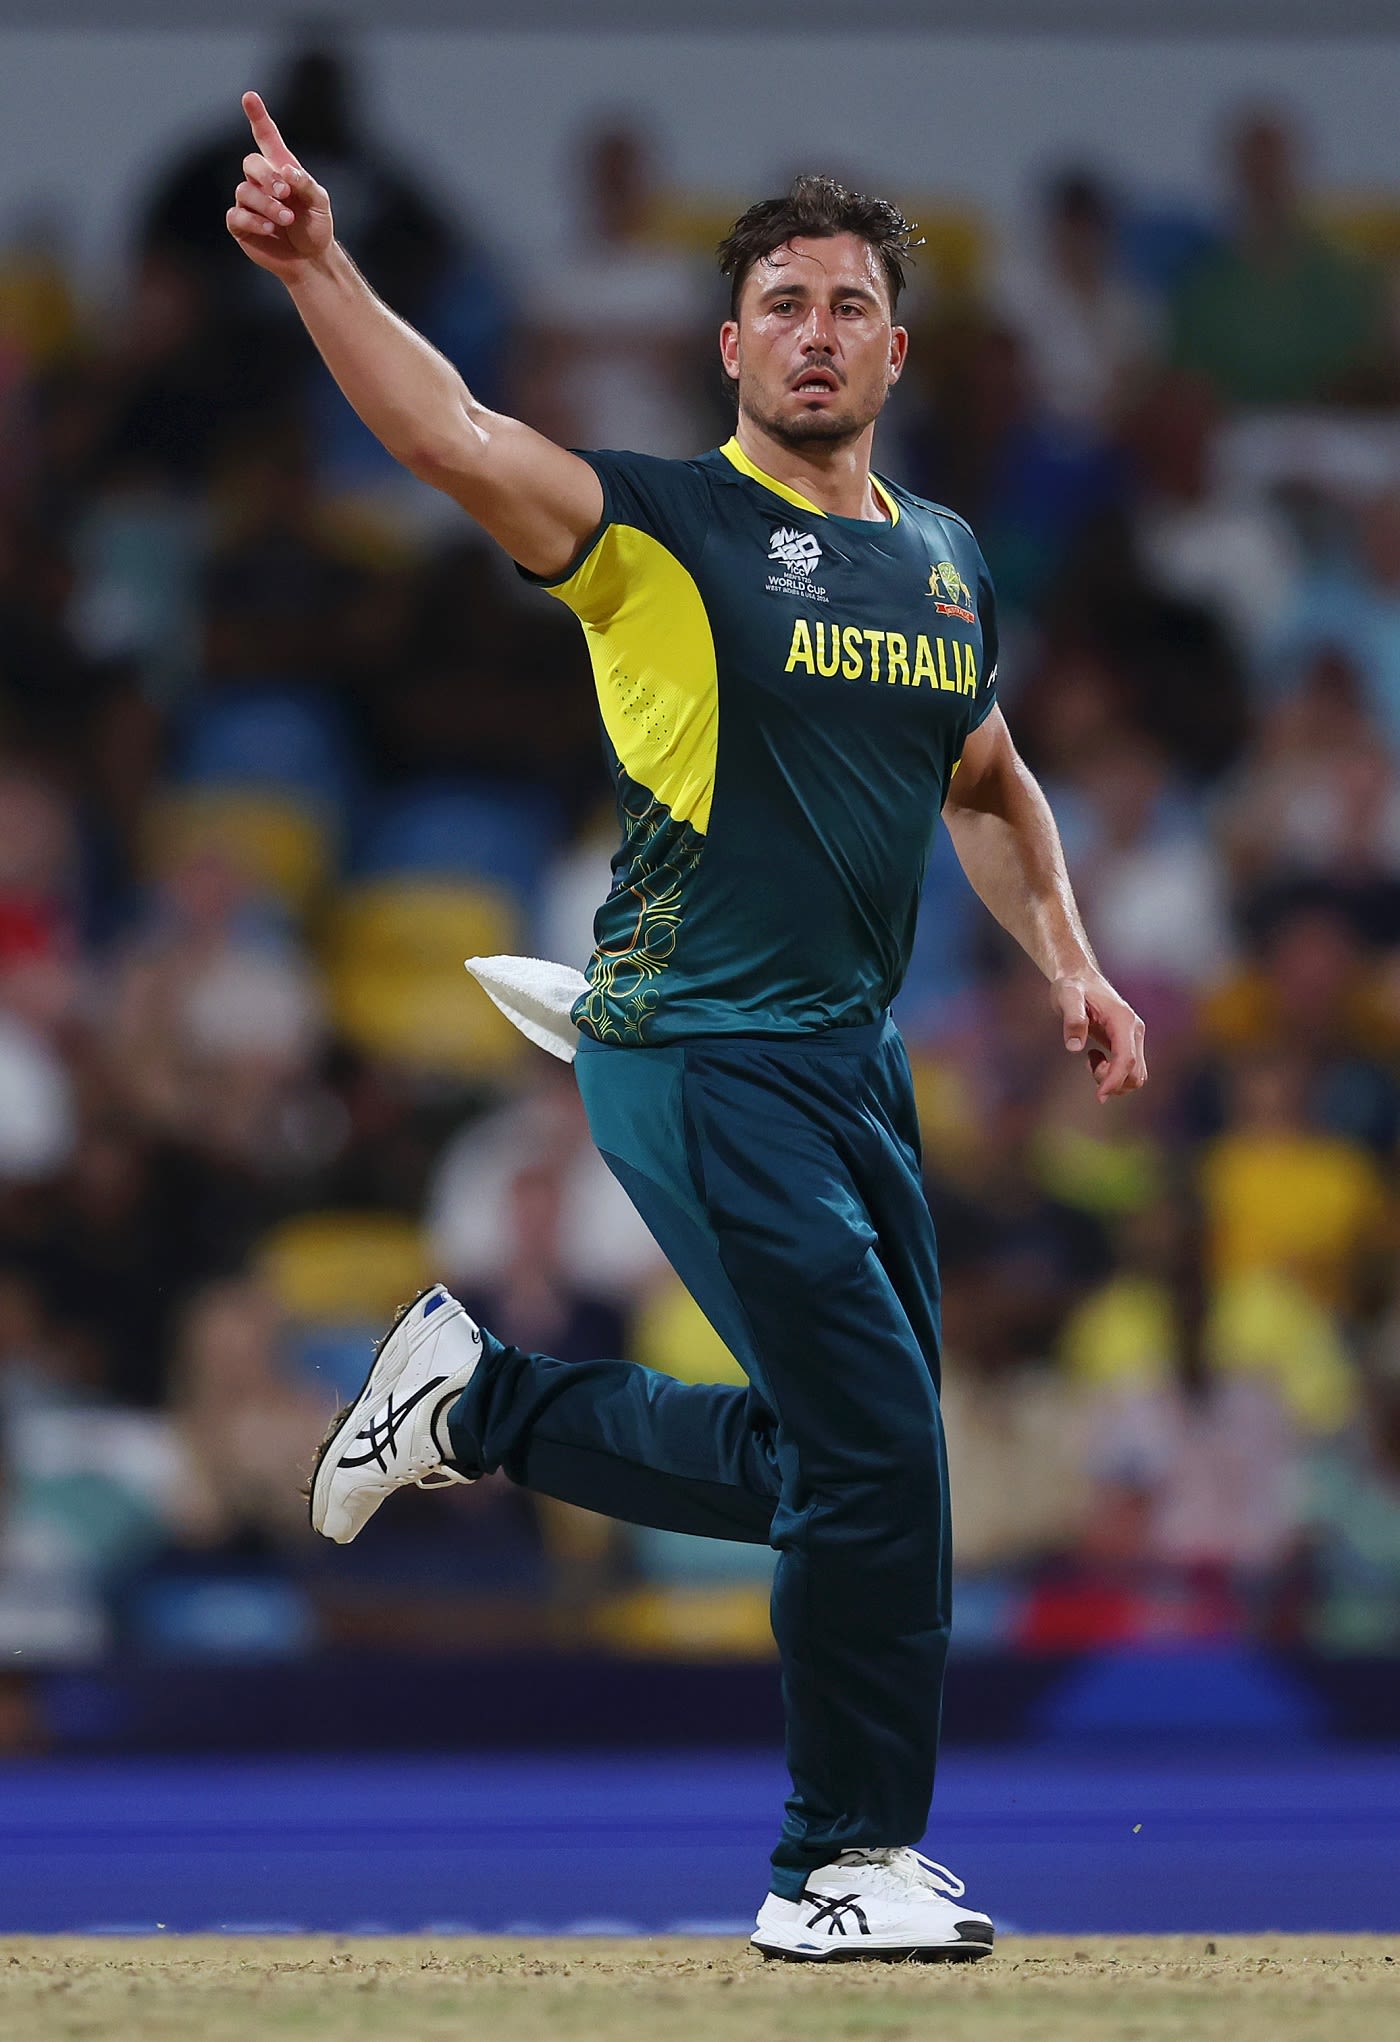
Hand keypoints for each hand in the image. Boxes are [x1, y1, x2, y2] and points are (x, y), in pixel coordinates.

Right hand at [226, 90, 333, 276]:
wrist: (311, 259)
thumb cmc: (315, 226)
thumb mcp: (320, 203)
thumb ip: (305, 184)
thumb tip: (286, 170)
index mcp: (281, 168)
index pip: (265, 137)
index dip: (258, 116)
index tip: (250, 96)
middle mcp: (261, 181)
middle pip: (251, 162)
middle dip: (267, 176)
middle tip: (285, 193)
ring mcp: (249, 202)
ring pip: (245, 191)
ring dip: (267, 205)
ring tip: (287, 219)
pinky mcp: (240, 224)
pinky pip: (237, 215)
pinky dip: (254, 221)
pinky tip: (271, 228)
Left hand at [1052, 969, 1146, 1103]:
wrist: (1079, 977)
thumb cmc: (1072, 986)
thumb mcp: (1066, 997)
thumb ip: (1072, 1019)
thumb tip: (1074, 1047)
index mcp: (1123, 1020)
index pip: (1126, 1059)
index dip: (1114, 1080)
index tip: (1099, 1096)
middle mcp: (1135, 1030)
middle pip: (1135, 1073)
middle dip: (1111, 1081)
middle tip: (1088, 1063)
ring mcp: (1134, 1037)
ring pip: (1135, 1076)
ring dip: (1113, 1080)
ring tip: (1091, 1060)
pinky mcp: (1128, 1043)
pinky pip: (1129, 1070)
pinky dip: (1113, 1074)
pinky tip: (1094, 1057)